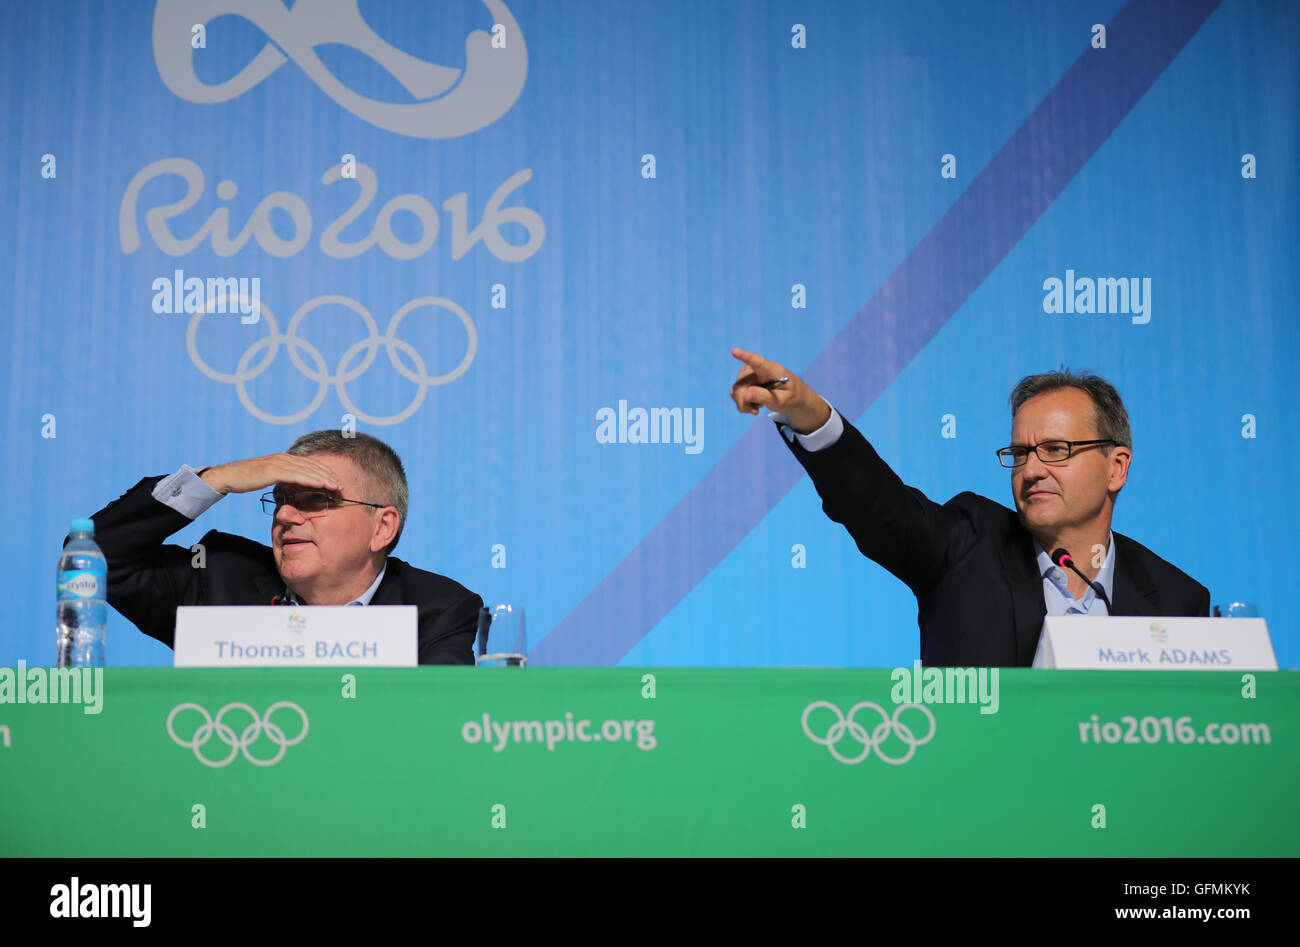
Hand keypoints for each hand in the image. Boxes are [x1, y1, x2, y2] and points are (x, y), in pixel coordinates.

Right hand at [199, 453, 341, 495]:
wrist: (227, 477)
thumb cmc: (247, 479)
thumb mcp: (270, 479)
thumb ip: (283, 480)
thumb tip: (295, 487)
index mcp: (285, 459)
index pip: (311, 465)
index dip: (326, 472)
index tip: (337, 482)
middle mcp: (284, 458)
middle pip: (312, 466)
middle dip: (329, 475)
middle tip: (343, 486)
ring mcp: (279, 463)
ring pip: (307, 470)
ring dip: (324, 478)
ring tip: (337, 486)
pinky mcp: (272, 470)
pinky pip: (296, 475)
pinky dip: (310, 479)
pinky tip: (320, 484)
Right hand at [729, 347, 830, 433]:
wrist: (795, 397)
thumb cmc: (792, 397)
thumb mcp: (783, 400)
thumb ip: (765, 396)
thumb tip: (746, 395)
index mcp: (774, 370)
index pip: (758, 362)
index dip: (745, 356)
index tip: (734, 351)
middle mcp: (760, 369)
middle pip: (742, 383)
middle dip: (744, 400)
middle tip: (755, 411)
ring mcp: (752, 374)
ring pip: (737, 388)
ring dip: (743, 402)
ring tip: (756, 409)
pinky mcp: (747, 380)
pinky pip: (736, 391)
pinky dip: (742, 402)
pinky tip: (753, 406)